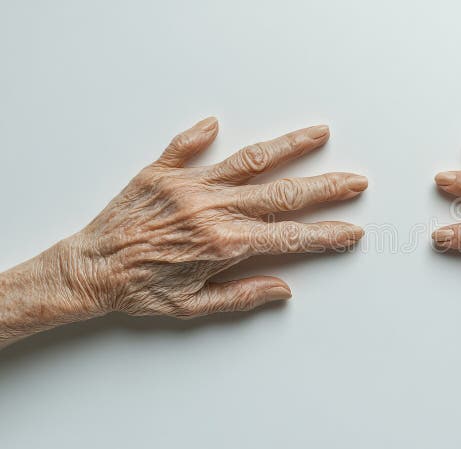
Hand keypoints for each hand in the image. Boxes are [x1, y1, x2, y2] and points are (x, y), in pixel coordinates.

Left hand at [1, 117, 365, 342]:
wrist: (88, 271)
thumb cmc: (138, 292)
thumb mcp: (192, 307)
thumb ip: (242, 296)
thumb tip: (284, 289)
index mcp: (224, 245)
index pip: (289, 237)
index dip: (325, 235)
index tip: (350, 230)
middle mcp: (213, 209)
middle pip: (283, 194)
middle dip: (326, 188)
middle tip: (355, 180)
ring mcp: (190, 186)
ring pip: (251, 162)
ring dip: (290, 147)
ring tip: (319, 134)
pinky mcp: (163, 172)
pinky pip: (186, 146)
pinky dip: (202, 135)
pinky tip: (220, 122)